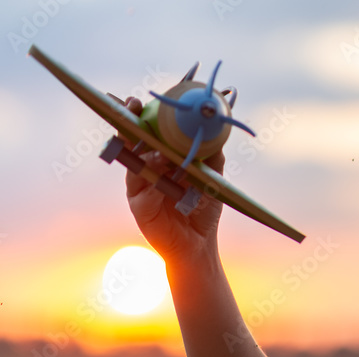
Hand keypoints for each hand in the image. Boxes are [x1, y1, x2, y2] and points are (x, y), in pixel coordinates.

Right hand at [121, 96, 225, 267]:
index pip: (146, 131)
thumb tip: (217, 130)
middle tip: (132, 106)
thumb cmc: (201, 208)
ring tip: (157, 145)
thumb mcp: (211, 177)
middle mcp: (145, 169)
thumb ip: (212, 155)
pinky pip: (143, 189)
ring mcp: (139, 187)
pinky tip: (160, 173)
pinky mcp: (140, 206)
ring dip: (145, 151)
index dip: (140, 115)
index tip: (137, 100)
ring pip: (136, 163)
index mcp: (158, 158)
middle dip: (129, 122)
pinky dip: (152, 180)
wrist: (199, 242)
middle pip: (131, 140)